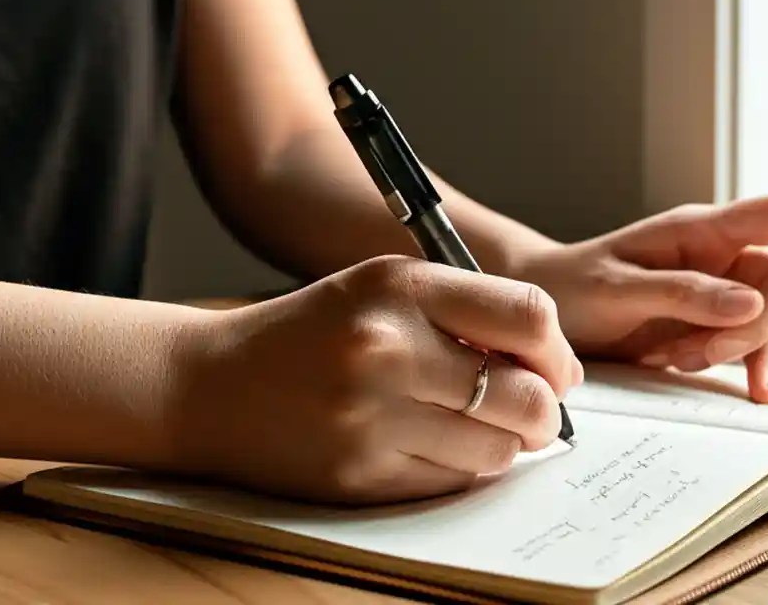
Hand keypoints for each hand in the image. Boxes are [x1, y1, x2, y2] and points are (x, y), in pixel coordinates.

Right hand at [166, 255, 582, 504]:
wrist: (210, 384)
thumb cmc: (313, 333)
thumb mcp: (383, 289)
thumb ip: (465, 311)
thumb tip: (552, 365)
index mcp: (401, 287)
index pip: (528, 316)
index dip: (557, 352)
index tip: (555, 369)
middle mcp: (388, 347)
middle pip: (526, 395)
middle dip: (544, 412)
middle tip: (535, 414)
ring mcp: (372, 416)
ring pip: (498, 449)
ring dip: (503, 445)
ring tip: (475, 429)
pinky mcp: (358, 473)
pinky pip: (453, 481)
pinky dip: (459, 469)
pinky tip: (431, 447)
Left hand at [510, 196, 767, 403]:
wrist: (550, 309)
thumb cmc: (576, 288)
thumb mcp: (619, 291)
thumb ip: (683, 294)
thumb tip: (752, 304)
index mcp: (703, 229)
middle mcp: (724, 255)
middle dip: (757, 330)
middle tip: (695, 357)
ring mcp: (725, 291)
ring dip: (745, 353)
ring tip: (682, 364)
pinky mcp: (718, 325)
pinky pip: (758, 345)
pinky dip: (746, 366)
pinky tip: (723, 381)